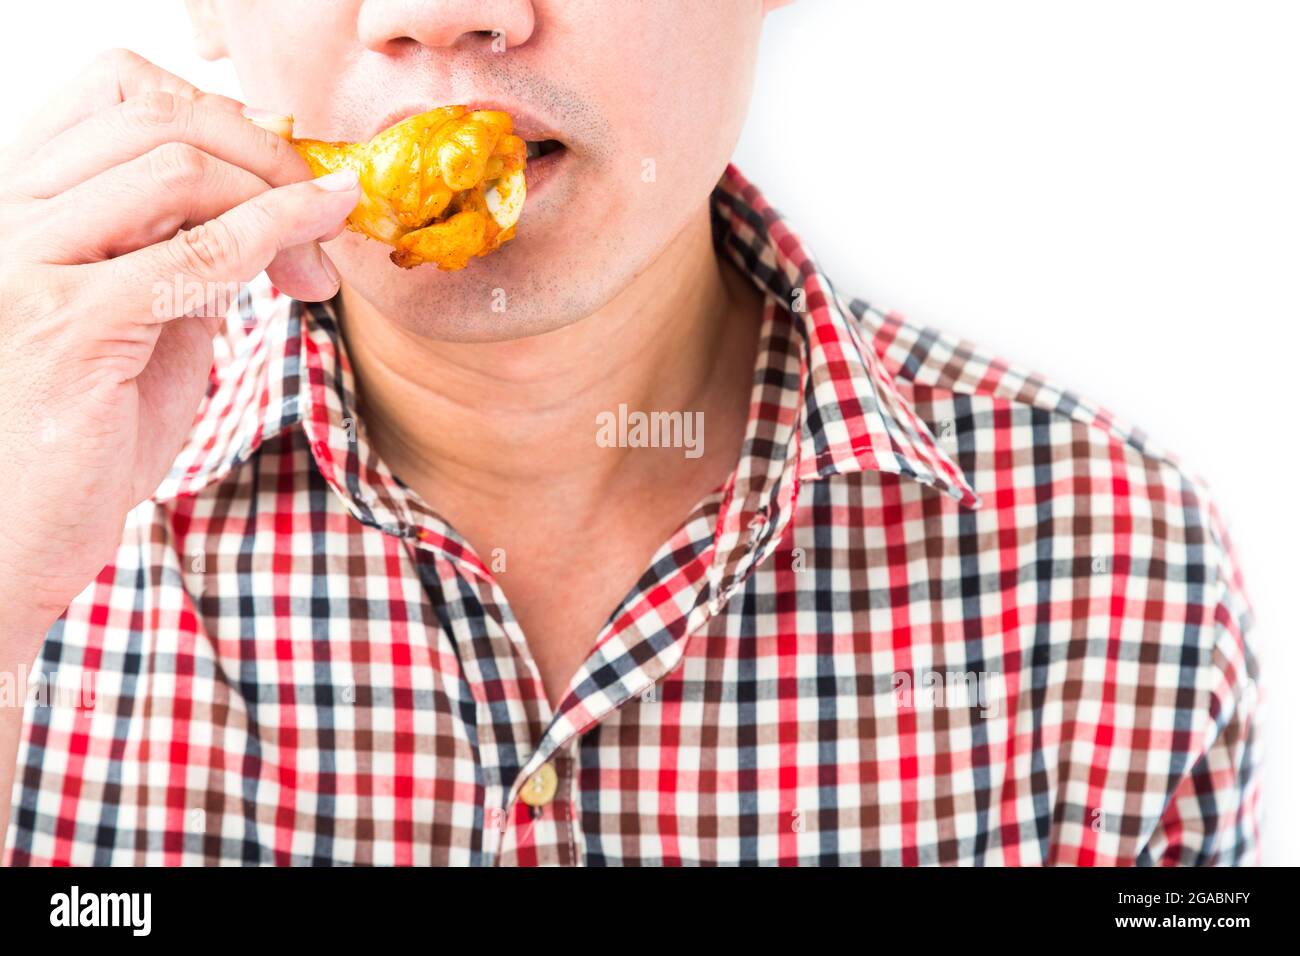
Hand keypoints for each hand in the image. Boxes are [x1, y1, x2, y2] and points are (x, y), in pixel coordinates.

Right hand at [0, 49, 359, 657]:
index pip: (117, 92)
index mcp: (19, 204)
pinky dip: (272, 238)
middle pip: (158, 112)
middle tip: (327, 216)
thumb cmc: (76, 441)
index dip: (224, 117)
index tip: (291, 174)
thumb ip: (183, 262)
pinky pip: (196, 253)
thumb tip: (266, 212)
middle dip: (267, 156)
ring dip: (275, 199)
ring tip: (317, 268)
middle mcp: (7, 215)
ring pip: (178, 166)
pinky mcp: (67, 323)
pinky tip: (312, 259)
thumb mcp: (138, 328)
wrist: (13, 541)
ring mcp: (27, 262)